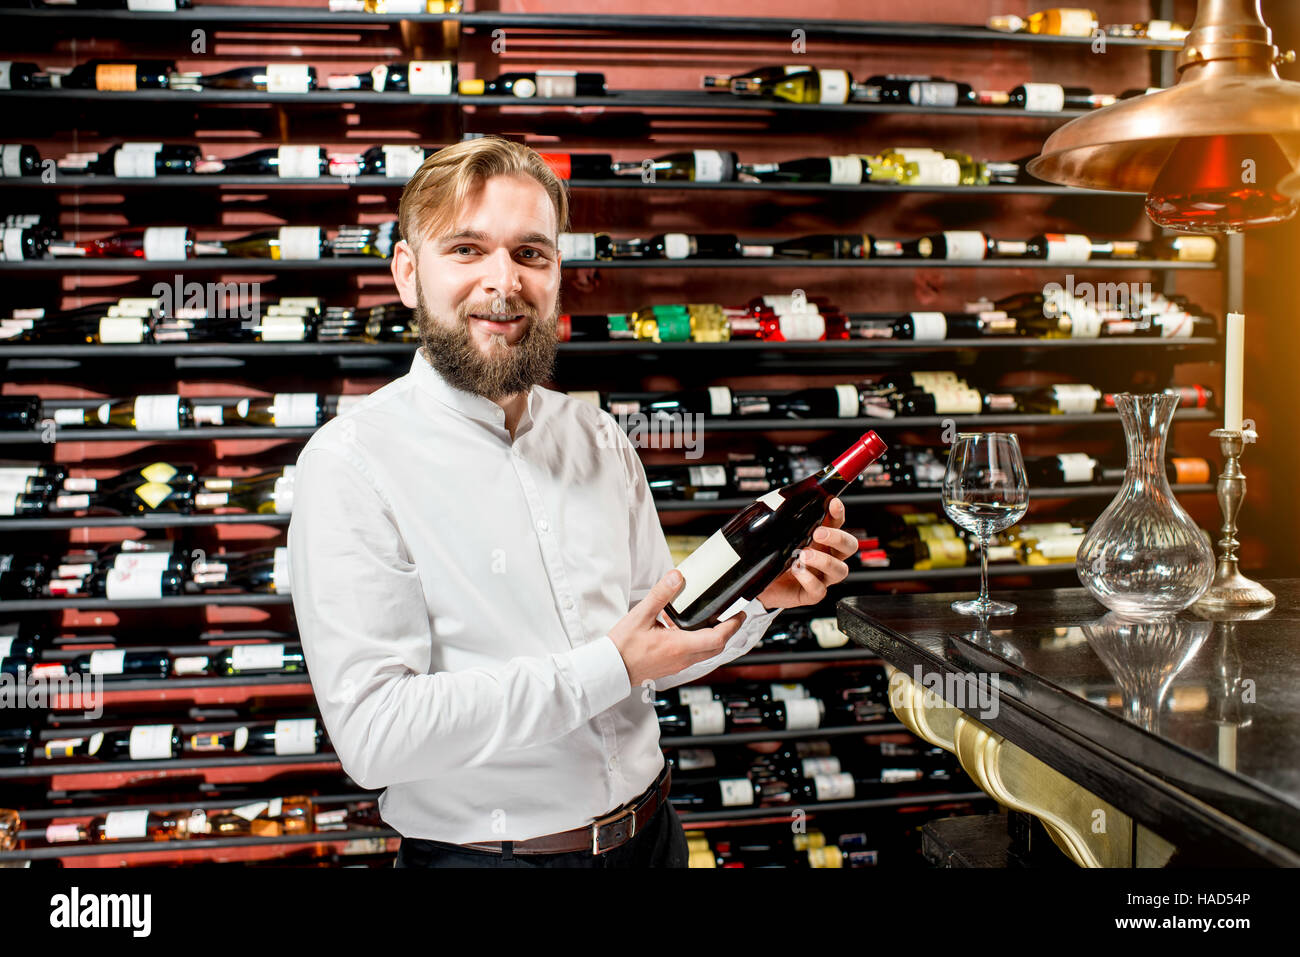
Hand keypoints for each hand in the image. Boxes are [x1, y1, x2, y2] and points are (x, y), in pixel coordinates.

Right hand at [608, 569, 745, 688]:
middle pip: (716, 648)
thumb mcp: (641, 615)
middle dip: (728, 632)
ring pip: (706, 652)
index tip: (739, 613)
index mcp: (679, 646)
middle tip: (731, 616)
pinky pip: (693, 655)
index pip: (717, 638)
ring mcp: (678, 664)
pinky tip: (682, 628)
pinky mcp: (671, 666)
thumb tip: (677, 577)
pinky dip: (697, 642)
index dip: (732, 625)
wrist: (610, 669)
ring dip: (713, 637)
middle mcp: (683, 659)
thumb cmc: (623, 647)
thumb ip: (661, 595)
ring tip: (708, 618)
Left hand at [755, 498, 856, 611]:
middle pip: (849, 546)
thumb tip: (780, 499)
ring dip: (824, 560)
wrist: (762, 584)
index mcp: (821, 539)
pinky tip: (797, 570)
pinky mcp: (811, 594)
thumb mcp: (778, 534)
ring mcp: (821, 576)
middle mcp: (827, 556)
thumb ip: (782, 518)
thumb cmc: (774, 557)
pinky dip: (809, 579)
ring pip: (840, 570)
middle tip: (819, 533)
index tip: (833, 503)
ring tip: (804, 555)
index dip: (839, 513)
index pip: (837, 522)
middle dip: (838, 537)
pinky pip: (819, 590)